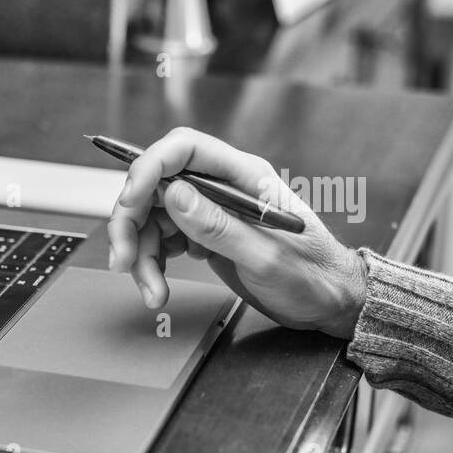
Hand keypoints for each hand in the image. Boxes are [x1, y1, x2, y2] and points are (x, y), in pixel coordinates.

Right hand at [106, 127, 367, 338]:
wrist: (328, 303)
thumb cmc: (313, 276)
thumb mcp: (265, 257)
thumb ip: (218, 225)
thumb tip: (175, 192)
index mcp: (244, 177)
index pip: (184, 149)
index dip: (149, 167)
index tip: (130, 201)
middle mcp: (221, 187)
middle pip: (156, 186)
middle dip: (131, 222)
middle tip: (123, 259)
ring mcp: (210, 211)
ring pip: (151, 220)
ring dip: (140, 255)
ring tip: (151, 291)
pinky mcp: (202, 235)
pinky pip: (161, 242)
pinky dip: (151, 266)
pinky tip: (158, 288)